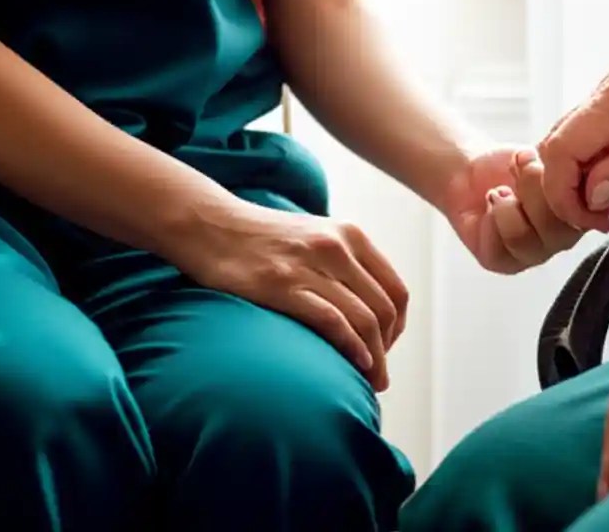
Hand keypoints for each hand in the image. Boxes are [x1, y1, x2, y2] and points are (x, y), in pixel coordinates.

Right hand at [174, 200, 408, 391]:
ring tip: (370, 382)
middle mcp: (338, 247)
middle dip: (388, 349)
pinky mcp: (283, 285)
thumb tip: (367, 307)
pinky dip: (351, 347)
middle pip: (384, 310)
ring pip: (364, 319)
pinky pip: (333, 321)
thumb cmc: (262, 240)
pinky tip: (355, 365)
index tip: (385, 349)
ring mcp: (310, 265)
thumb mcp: (315, 237)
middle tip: (379, 377)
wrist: (211, 225)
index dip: (398, 327)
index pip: (396, 291)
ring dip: (374, 358)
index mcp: (351, 236)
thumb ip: (344, 263)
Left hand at [443, 146, 592, 273]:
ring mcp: (536, 253)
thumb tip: (586, 171)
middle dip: (533, 188)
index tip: (547, 162)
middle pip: (560, 230)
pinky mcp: (504, 261)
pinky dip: (493, 215)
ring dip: (509, 205)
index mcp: (584, 212)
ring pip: (526, 239)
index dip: (567, 186)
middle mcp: (565, 237)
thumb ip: (573, 170)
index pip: (591, 215)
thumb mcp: (550, 156)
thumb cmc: (514, 164)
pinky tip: (492, 202)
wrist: (473, 167)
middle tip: (521, 165)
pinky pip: (502, 245)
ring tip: (501, 189)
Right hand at [538, 54, 608, 231]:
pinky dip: (608, 168)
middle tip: (601, 218)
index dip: (564, 192)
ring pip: (577, 147)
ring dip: (593, 181)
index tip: (588, 218)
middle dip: (573, 190)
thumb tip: (592, 194)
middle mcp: (608, 90)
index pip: (560, 148)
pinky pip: (599, 141)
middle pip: (560, 148)